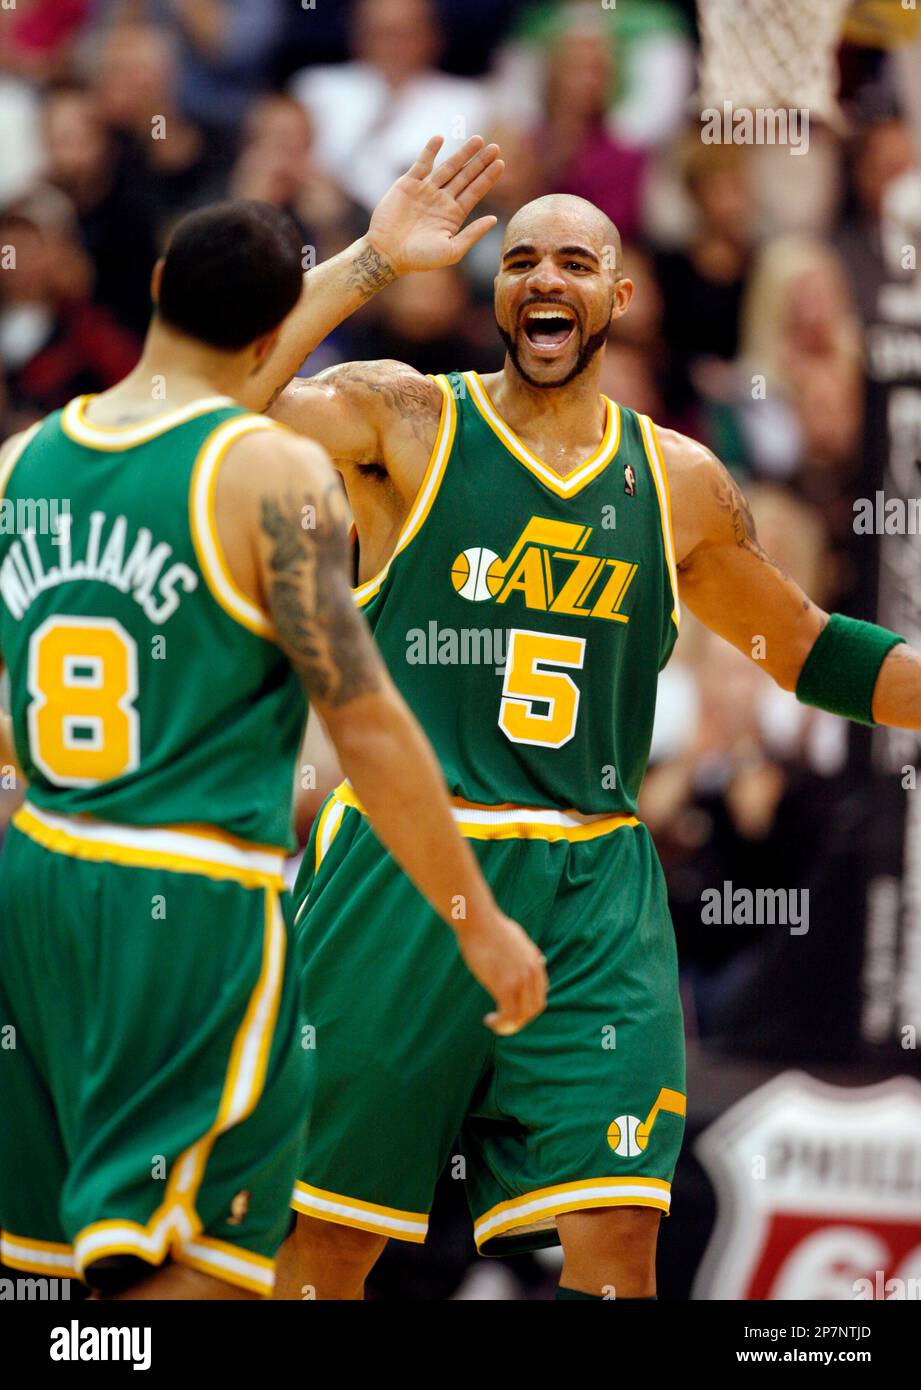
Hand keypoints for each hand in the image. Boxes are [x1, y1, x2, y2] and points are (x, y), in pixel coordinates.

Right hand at [365, 134, 503, 277]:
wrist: (387, 254)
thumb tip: (494, 219)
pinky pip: (422, 163)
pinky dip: (430, 150)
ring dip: (462, 153)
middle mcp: (442, 200)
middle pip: (465, 176)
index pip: (475, 191)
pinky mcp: (408, 184)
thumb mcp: (452, 250)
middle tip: (495, 147)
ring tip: (478, 140)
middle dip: (480, 162)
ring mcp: (426, 191)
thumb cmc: (420, 258)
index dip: (488, 177)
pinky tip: (440, 138)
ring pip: (448, 167)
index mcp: (454, 215)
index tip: (501, 163)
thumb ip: (473, 234)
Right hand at [456, 910, 547, 1034]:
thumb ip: (528, 952)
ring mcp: (520, 980)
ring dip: (510, 1025)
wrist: (478, 920)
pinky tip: (489, 1020)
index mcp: (536, 962)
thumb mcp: (517, 938)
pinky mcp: (505, 986)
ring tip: (494, 1024)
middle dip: (521, 1018)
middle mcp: (532, 973)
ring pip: (523, 1015)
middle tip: (504, 1020)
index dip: (528, 1006)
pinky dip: (500, 1023)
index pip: (540, 994)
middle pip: (535, 1008)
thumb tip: (539, 959)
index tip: (512, 1008)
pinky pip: (509, 1015)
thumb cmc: (490, 926)